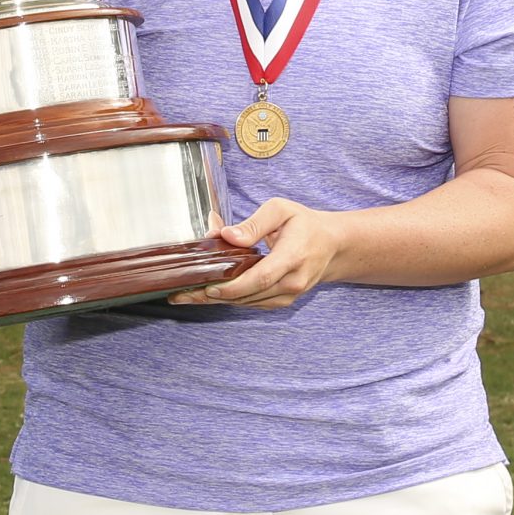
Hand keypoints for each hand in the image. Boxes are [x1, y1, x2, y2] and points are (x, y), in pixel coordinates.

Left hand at [168, 198, 344, 309]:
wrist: (333, 246)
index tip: (208, 287)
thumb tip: (226, 235)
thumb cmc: (305, 224)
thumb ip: (253, 224)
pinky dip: (231, 299)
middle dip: (213, 296)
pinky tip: (209, 295)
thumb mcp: (281, 210)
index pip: (261, 278)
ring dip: (217, 300)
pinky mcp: (283, 301)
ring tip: (186, 296)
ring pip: (248, 302)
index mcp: (294, 256)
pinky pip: (253, 303)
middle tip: (181, 295)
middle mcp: (293, 282)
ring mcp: (289, 295)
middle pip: (249, 295)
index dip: (233, 286)